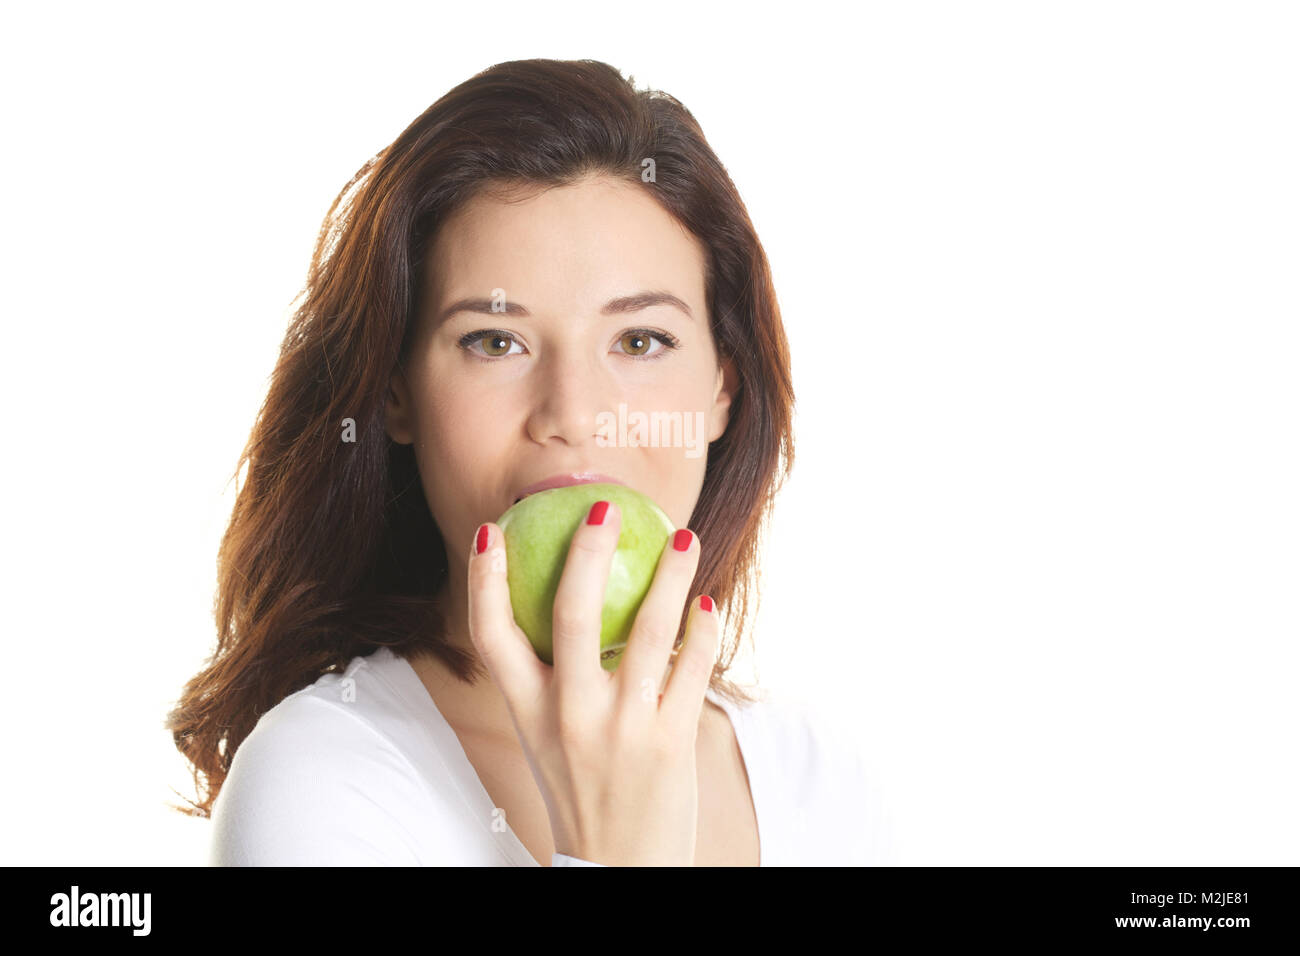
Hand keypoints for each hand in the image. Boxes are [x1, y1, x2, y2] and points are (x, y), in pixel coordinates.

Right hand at [466, 498, 718, 865]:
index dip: (485, 580)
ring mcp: (622, 728)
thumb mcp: (547, 743)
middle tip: (605, 508)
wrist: (620, 873)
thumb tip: (566, 613)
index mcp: (528, 715)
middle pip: (572, 614)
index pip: (491, 637)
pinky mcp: (672, 740)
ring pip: (649, 630)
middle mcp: (570, 716)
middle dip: (587, 552)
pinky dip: (703, 627)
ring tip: (683, 535)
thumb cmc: (583, 795)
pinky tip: (707, 601)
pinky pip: (692, 667)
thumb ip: (552, 685)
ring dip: (670, 574)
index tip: (490, 531)